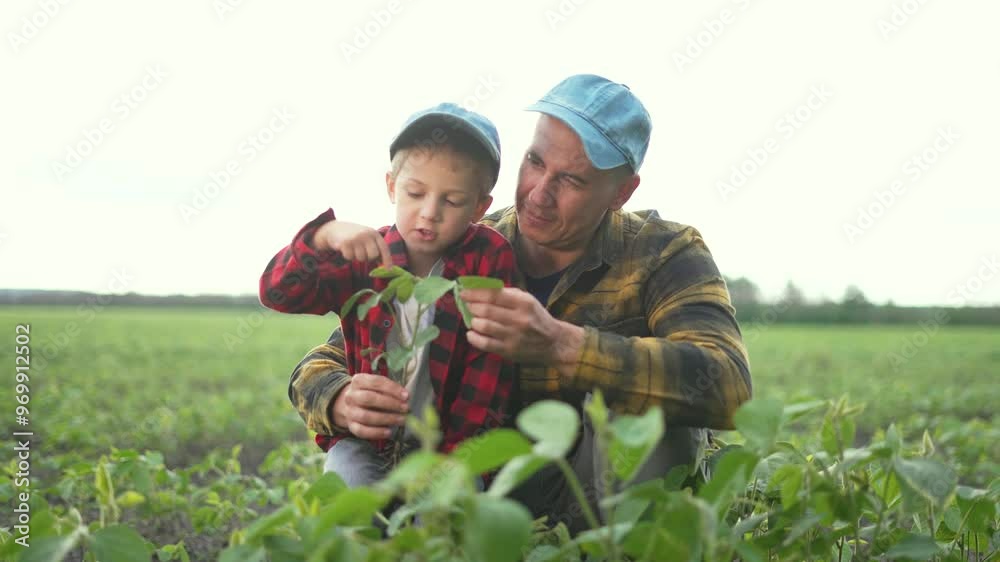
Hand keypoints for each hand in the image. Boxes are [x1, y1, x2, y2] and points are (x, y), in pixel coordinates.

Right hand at [315, 221, 391, 266]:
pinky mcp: (345, 242)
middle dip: (368, 258)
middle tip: (362, 252)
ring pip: (361, 258)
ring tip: (353, 248)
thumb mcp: (367, 239)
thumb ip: (376, 249)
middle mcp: (366, 234)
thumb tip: (385, 266)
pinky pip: (350, 257)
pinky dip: (348, 256)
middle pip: (373, 255)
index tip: (389, 270)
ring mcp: (356, 238)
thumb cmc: (355, 237)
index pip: (384, 248)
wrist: (335, 228)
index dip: (387, 260)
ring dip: (356, 257)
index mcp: (374, 233)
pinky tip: (346, 249)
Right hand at [330, 373, 408, 438]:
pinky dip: (376, 432)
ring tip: (401, 420)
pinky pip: (362, 431)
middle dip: (390, 403)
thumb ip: (390, 389)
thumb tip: (405, 397)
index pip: (376, 382)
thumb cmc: (370, 393)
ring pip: (366, 416)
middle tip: (405, 408)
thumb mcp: (377, 385)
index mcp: (358, 380)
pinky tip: (389, 432)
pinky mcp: (351, 425)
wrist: (350, 404)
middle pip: (369, 398)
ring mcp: (349, 411)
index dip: (392, 389)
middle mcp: (351, 395)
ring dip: (386, 419)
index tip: (406, 396)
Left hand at [460, 287, 584, 371]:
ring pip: (484, 326)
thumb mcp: (527, 300)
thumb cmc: (536, 317)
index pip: (493, 294)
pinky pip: (484, 343)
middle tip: (467, 305)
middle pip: (486, 310)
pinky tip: (472, 333)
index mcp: (523, 302)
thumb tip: (480, 288)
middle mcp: (519, 318)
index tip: (463, 292)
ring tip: (472, 319)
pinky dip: (473, 337)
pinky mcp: (509, 350)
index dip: (475, 293)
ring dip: (473, 321)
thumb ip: (507, 293)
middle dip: (472, 306)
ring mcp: (513, 336)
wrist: (553, 342)